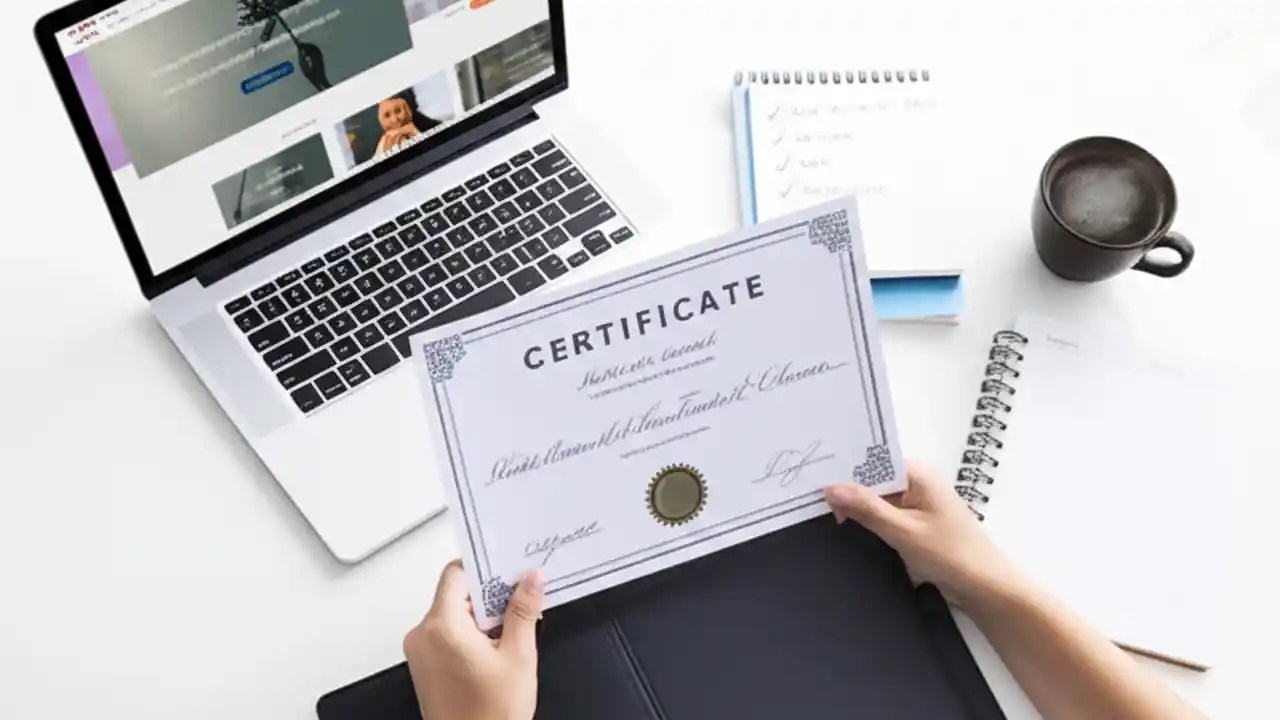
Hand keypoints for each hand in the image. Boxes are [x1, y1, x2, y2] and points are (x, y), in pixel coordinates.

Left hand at [404, 561, 543, 719]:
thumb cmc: (491, 715)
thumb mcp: (518, 656)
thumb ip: (523, 611)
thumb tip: (530, 580)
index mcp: (443, 626)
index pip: (455, 574)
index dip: (483, 569)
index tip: (507, 574)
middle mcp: (423, 635)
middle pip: (454, 594)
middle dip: (487, 598)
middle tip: (517, 609)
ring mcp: (420, 652)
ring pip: (452, 614)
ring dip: (480, 619)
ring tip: (506, 639)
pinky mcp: (423, 665)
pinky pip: (445, 634)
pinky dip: (468, 635)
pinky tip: (492, 652)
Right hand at [824, 462, 1024, 607]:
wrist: (985, 588)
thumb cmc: (951, 554)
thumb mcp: (903, 531)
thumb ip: (866, 508)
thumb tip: (830, 488)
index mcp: (917, 473)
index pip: (871, 464)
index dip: (843, 474)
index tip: (813, 486)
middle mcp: (916, 482)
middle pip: (871, 482)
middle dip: (847, 495)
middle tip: (811, 504)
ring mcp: (916, 504)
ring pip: (875, 503)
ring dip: (858, 514)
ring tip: (824, 519)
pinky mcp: (915, 524)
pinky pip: (884, 518)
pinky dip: (869, 527)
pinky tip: (848, 534)